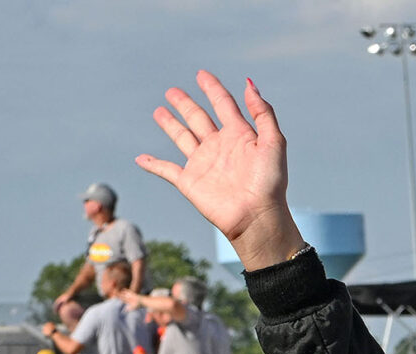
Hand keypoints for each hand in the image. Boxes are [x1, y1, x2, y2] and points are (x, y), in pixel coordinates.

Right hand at [135, 71, 301, 268]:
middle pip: (198, 118)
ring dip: (170, 124)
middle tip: (172, 91)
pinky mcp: (189, 182)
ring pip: (182, 137)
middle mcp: (219, 147)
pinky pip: (166, 170)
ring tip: (159, 110)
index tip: (201, 75)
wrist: (257, 217)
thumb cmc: (269, 183)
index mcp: (239, 136)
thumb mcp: (273, 142)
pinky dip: (153, 164)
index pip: (223, 105)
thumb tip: (248, 83)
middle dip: (185, 104)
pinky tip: (141, 158)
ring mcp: (203, 164)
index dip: (213, 89)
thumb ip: (262, 112)